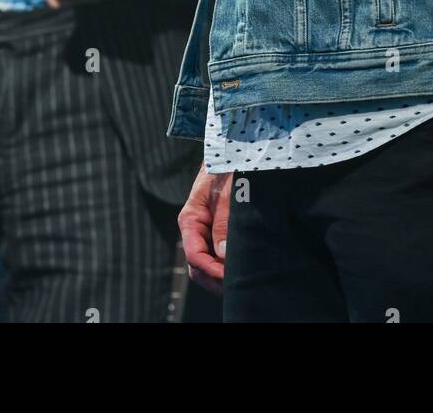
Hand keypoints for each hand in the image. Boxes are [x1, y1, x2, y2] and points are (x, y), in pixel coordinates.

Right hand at [177, 163, 232, 295]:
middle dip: (215, 279)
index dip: (212, 271)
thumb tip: (222, 256)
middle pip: (198, 266)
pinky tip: (242, 266)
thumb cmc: (227, 165)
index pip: (195, 256)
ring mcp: (207, 230)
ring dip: (221, 274)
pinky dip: (227, 263)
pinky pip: (219, 253)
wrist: (235, 147)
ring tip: (242, 280)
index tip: (231, 277)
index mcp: (190, 219)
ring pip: (208, 263)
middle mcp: (195, 228)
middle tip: (238, 286)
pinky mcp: (219, 229)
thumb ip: (222, 222)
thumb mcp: (226, 192)